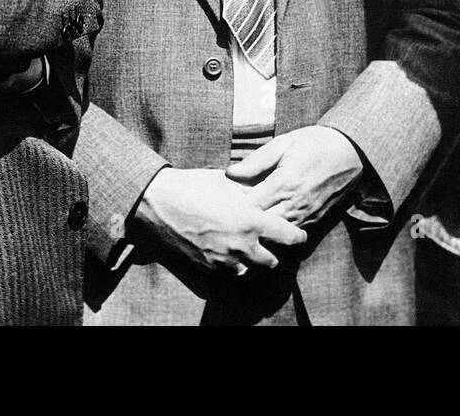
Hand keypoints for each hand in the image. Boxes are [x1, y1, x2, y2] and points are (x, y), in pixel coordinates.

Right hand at [133, 168, 307, 274]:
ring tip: (254, 252)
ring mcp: (224, 260)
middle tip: (274, 244)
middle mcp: (242, 245)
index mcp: (252, 221)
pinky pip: (230, 275)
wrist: (160, 202)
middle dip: (275, 253)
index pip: (288, 237)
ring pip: (252, 272)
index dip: (297, 236)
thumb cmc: (195, 185)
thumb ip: (254, 193)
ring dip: (255, 264)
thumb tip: (271, 194)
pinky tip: (233, 257)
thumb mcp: (231, 183)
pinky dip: (235, 268)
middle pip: (272, 261)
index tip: (299, 235)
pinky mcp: (207, 269)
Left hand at [225, 125, 364, 225]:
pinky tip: (266, 226)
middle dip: (245, 222)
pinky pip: (291, 233)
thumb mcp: (284, 143)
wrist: (351, 152)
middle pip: (262, 225)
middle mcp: (295, 203)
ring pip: (276, 235)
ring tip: (244, 224)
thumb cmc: (315, 143)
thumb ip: (257, 161)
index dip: (234, 205)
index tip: (223, 201)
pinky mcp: (314, 220)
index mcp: (285, 183)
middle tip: (229, 216)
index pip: (251, 205)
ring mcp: (306, 215)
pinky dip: (277, 233)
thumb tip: (230, 173)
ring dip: (260, 231)